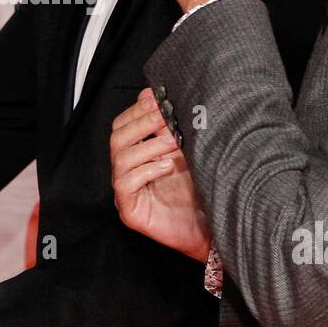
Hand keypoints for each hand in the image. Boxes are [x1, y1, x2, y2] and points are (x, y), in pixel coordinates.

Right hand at [111, 89, 210, 260]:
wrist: (209, 230)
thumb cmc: (198, 192)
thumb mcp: (187, 154)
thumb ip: (172, 130)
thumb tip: (163, 98)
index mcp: (136, 155)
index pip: (123, 125)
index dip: (136, 109)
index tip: (154, 96)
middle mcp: (126, 172)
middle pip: (117, 138)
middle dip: (142, 123)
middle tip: (166, 115)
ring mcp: (125, 193)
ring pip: (121, 159)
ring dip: (149, 145)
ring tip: (173, 141)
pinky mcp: (130, 212)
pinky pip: (125, 185)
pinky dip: (146, 170)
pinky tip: (167, 166)